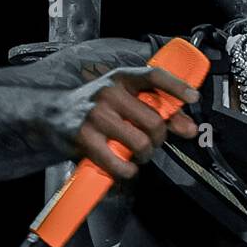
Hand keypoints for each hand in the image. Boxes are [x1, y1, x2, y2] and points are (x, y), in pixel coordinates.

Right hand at [45, 65, 200, 178]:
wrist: (53, 115)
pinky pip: (118, 161)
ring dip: (145, 155)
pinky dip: (128, 170)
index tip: (194, 97)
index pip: (154, 76)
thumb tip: (190, 128)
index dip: (177, 86)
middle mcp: (109, 92)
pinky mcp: (84, 137)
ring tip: (138, 155)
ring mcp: (95, 114)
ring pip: (140, 142)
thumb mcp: (127, 100)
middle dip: (159, 138)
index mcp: (123, 77)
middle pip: (153, 120)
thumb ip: (161, 111)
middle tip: (152, 143)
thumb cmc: (98, 108)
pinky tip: (127, 167)